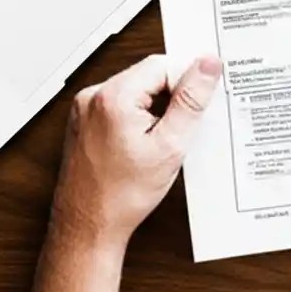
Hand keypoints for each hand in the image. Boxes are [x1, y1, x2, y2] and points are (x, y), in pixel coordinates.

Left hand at [52, 55, 222, 252]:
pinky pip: (119, 106)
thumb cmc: (122, 196)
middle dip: (171, 96)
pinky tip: (145, 144)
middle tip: (184, 127)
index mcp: (113, 97)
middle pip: (146, 75)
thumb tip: (207, 66)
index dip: (187, 80)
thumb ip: (191, 101)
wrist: (87, 226)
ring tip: (161, 141)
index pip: (161, 64)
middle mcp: (93, 97)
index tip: (201, 101)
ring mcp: (84, 109)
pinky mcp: (83, 121)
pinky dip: (137, 117)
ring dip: (154, 107)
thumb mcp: (170, 147)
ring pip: (134, 91)